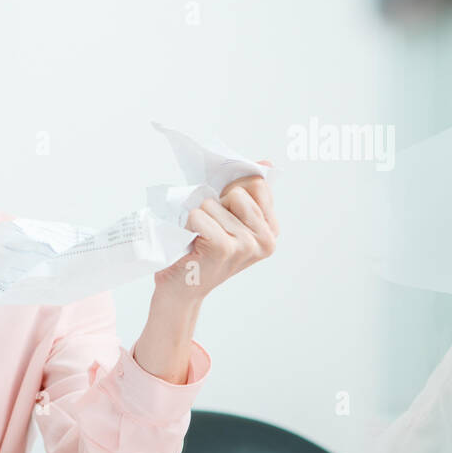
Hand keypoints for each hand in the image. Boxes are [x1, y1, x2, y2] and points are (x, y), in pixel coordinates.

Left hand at [153, 163, 278, 302]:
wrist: (180, 289)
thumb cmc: (201, 250)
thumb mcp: (228, 219)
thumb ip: (248, 192)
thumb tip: (267, 163)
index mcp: (271, 231)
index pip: (257, 184)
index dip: (231, 190)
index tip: (221, 212)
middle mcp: (266, 240)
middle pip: (236, 191)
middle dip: (215, 204)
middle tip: (208, 230)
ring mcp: (247, 245)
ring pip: (213, 203)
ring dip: (199, 217)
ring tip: (199, 239)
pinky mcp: (224, 248)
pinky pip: (199, 215)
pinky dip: (188, 223)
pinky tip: (191, 243)